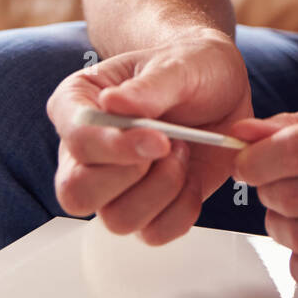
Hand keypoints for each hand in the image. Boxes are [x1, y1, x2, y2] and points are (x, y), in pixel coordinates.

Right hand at [46, 28, 251, 243]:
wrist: (223, 86)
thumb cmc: (190, 66)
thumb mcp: (177, 64)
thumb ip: (149, 86)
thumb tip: (113, 104)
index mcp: (78, 104)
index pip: (74, 137)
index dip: (113, 146)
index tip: (159, 138)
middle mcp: (86, 151)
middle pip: (76, 193)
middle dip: (130, 176)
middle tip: (170, 145)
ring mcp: (113, 185)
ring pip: (116, 220)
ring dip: (162, 189)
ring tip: (183, 151)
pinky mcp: (146, 208)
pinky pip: (153, 233)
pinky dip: (181, 210)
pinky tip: (192, 177)